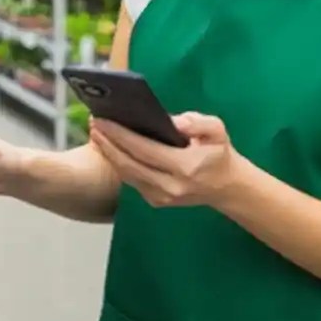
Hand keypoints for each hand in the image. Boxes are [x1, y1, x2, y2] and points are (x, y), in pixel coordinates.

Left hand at [89, 112, 242, 207]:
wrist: (226, 187)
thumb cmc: (218, 153)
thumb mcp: (218, 131)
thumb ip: (198, 123)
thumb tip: (172, 121)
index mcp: (185, 167)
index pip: (145, 150)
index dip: (121, 135)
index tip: (103, 119)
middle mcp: (170, 186)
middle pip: (129, 164)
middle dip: (107, 144)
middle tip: (94, 123)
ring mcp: (161, 197)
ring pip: (126, 175)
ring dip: (108, 153)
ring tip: (96, 132)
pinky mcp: (155, 201)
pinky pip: (131, 180)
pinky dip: (117, 163)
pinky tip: (108, 147)